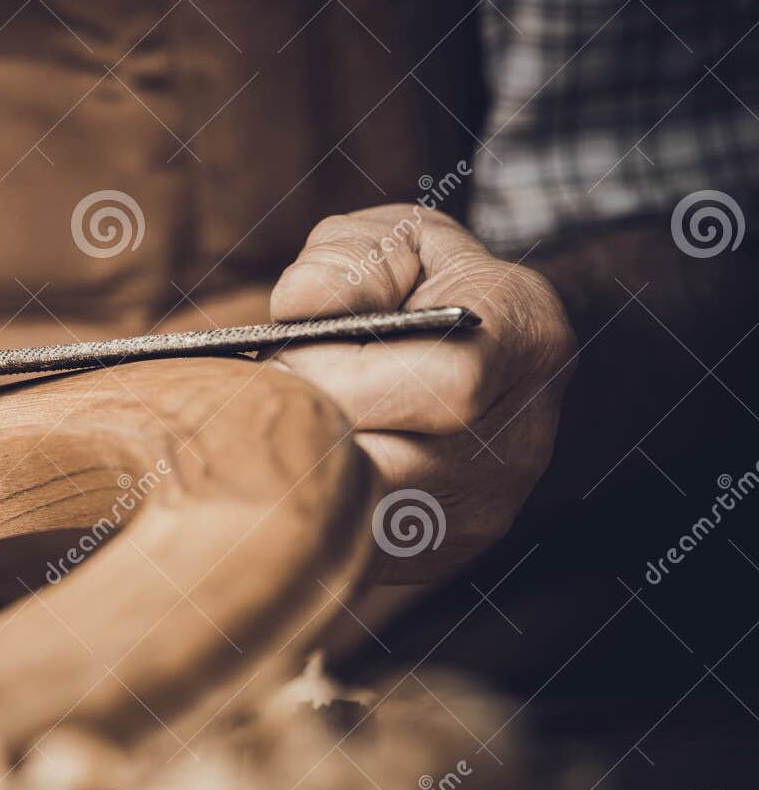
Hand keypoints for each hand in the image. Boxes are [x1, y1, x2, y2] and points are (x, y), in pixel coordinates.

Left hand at [268, 205, 576, 585]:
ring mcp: (485, 507)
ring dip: (301, 468)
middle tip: (263, 395)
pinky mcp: (441, 550)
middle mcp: (520, 440)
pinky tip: (296, 461)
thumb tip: (301, 306)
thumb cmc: (424, 284)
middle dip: (307, 426)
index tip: (288, 351)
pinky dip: (312, 503)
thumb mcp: (395, 239)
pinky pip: (357, 543)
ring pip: (365, 513)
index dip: (345, 371)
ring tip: (277, 424)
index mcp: (525, 342)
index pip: (444, 385)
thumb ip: (349, 259)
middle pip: (396, 462)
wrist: (476, 343)